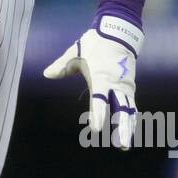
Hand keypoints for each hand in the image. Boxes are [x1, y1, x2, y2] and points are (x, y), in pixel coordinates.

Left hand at [43, 16, 141, 149]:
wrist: (119, 32)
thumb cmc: (95, 43)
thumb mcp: (76, 52)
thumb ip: (62, 66)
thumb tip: (46, 74)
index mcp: (101, 77)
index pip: (99, 99)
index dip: (98, 113)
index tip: (96, 128)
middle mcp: (115, 84)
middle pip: (120, 109)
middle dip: (121, 127)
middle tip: (121, 145)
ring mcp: (125, 86)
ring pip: (128, 110)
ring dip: (128, 128)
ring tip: (125, 145)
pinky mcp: (130, 86)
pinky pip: (131, 105)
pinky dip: (131, 119)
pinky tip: (130, 132)